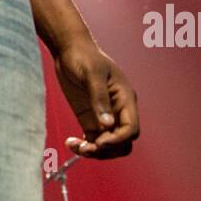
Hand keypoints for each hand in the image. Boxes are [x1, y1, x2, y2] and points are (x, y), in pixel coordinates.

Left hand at [54, 40, 138, 158]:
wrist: (69, 49)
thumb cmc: (83, 56)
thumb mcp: (91, 73)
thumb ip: (99, 98)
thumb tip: (107, 124)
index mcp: (125, 99)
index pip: (131, 128)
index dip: (118, 139)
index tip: (99, 141)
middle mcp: (118, 110)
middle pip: (123, 142)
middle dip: (107, 149)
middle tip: (86, 147)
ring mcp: (104, 116)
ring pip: (109, 145)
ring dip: (95, 151)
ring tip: (76, 146)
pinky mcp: (90, 119)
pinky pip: (93, 140)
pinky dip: (84, 146)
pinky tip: (71, 142)